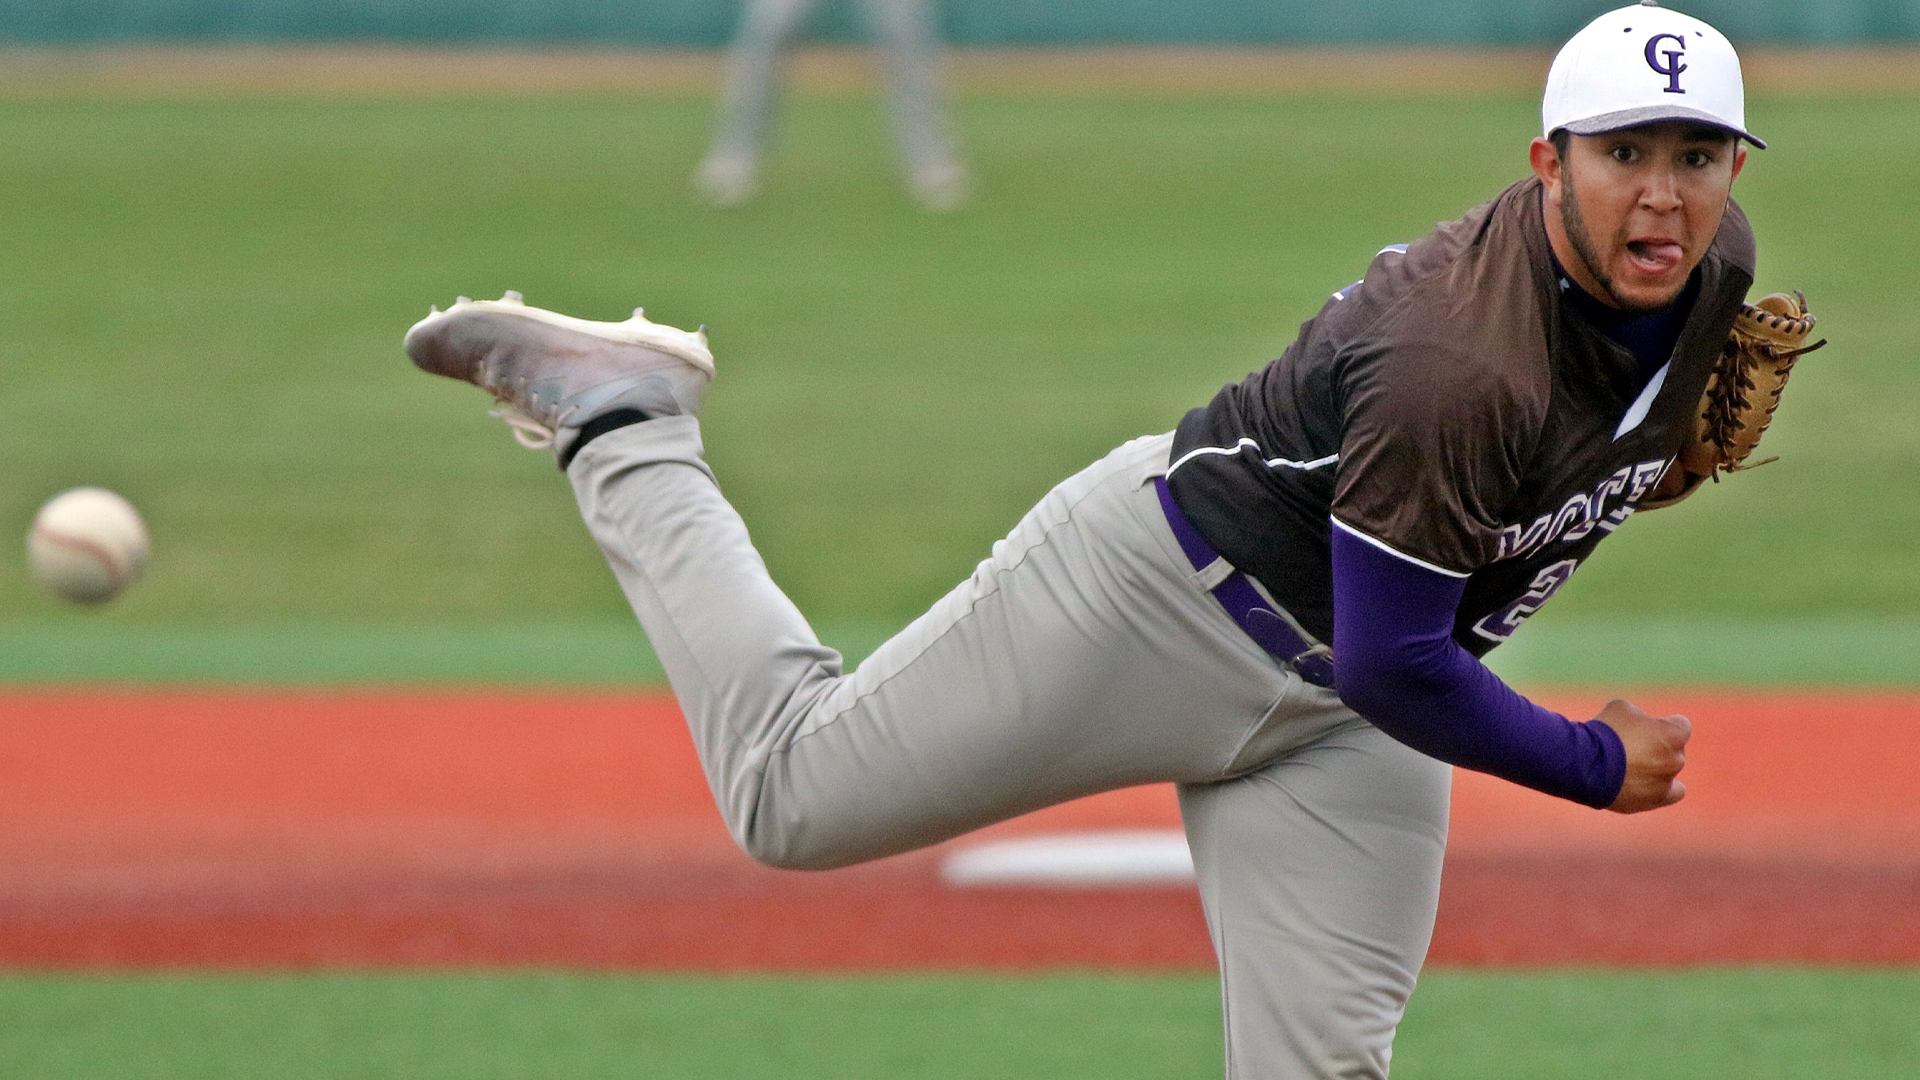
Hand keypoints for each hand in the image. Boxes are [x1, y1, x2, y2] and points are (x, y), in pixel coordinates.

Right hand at [1594, 698, 1690, 813]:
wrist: (1585, 765)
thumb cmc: (1603, 732)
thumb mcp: (1622, 708)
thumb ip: (1640, 717)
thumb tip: (1641, 727)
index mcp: (1674, 734)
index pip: (1681, 724)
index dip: (1662, 723)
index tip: (1644, 725)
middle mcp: (1676, 759)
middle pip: (1674, 748)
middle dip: (1657, 745)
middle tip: (1630, 744)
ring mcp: (1666, 782)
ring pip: (1669, 769)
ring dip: (1655, 765)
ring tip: (1629, 764)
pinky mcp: (1655, 799)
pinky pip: (1673, 793)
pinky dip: (1664, 787)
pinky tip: (1650, 783)